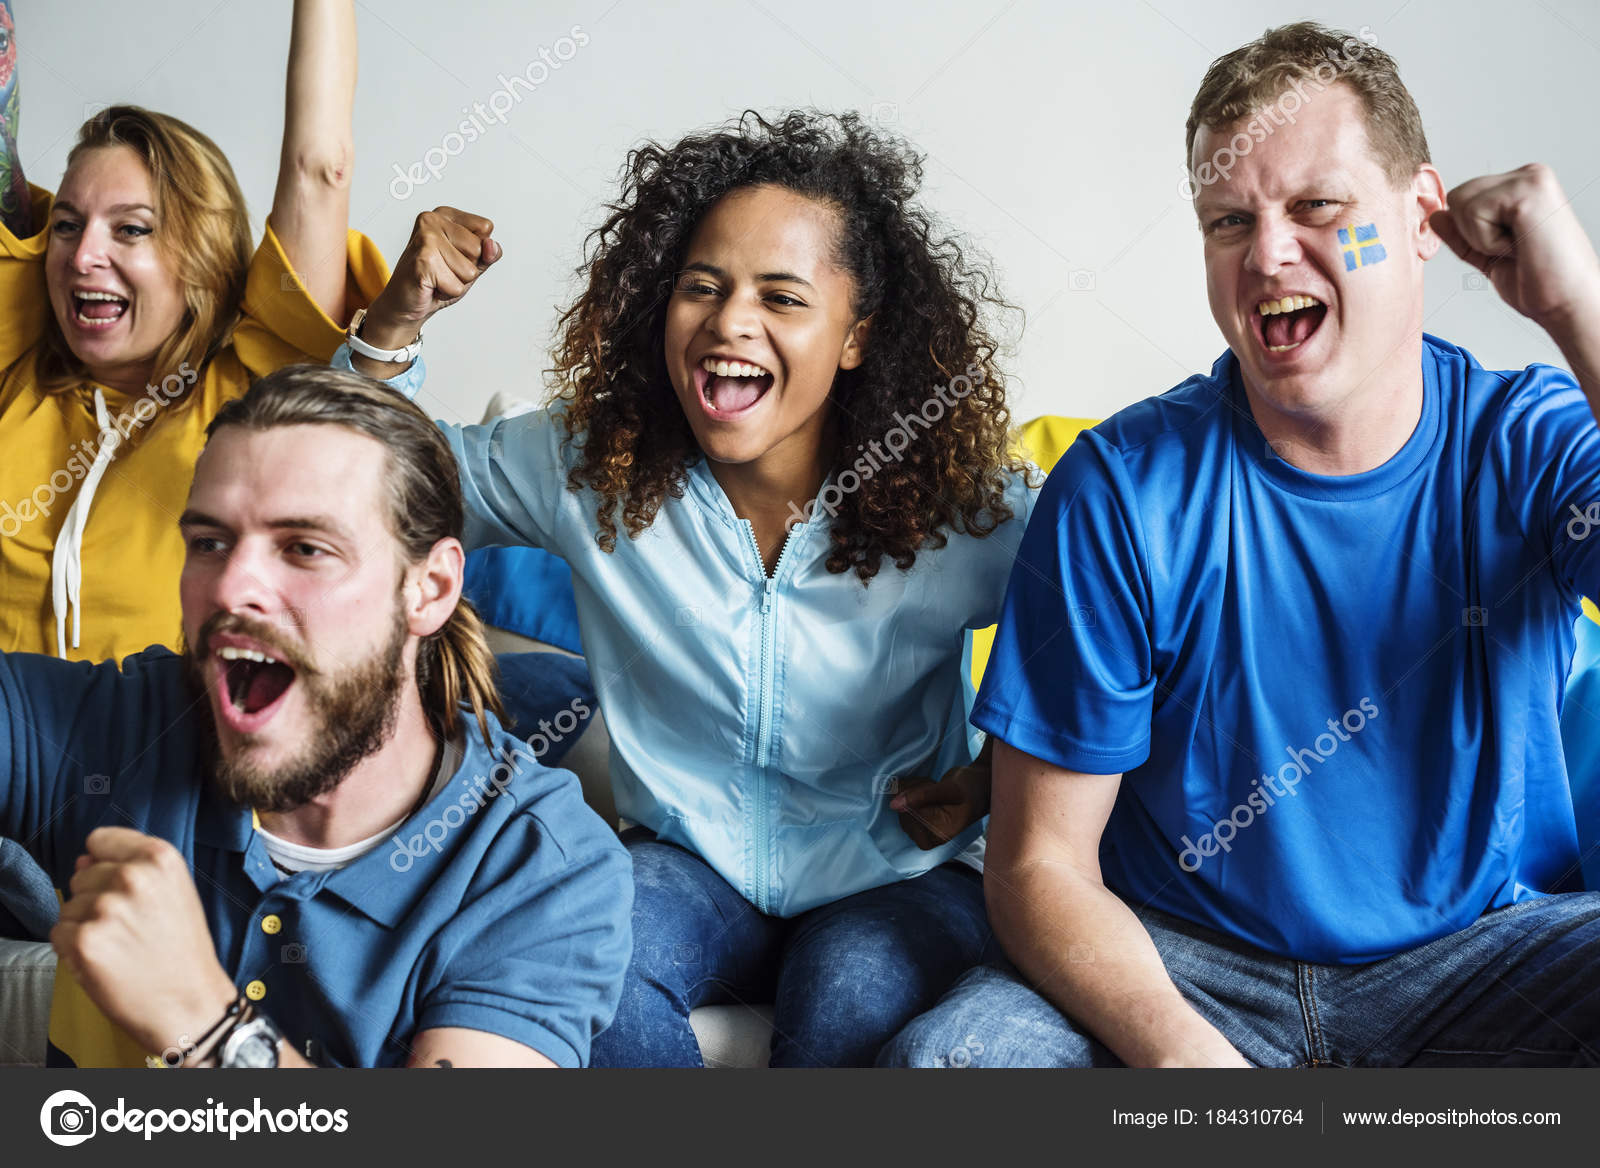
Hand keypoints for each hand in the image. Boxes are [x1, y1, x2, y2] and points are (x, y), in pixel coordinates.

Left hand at [50, 827, 235, 1057]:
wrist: (190, 1002)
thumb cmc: (182, 950)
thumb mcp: (174, 894)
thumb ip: (131, 869)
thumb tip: (82, 860)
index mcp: (160, 857)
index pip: (100, 840)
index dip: (106, 863)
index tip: (122, 886)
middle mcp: (132, 876)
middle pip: (81, 875)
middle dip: (95, 899)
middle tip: (129, 927)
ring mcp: (106, 908)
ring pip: (67, 907)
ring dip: (85, 927)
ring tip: (120, 947)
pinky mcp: (84, 941)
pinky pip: (58, 934)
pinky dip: (73, 951)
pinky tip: (105, 961)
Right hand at [360, 206, 501, 348]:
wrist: (404, 303)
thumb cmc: (436, 280)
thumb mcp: (469, 264)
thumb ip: (487, 254)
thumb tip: (492, 246)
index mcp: (445, 215)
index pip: (485, 228)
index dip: (476, 251)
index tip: (454, 256)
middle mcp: (432, 220)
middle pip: (479, 248)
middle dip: (466, 268)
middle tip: (443, 270)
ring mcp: (426, 238)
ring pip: (469, 269)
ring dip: (456, 282)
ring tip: (437, 278)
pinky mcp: (423, 260)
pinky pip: (457, 285)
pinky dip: (448, 292)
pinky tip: (431, 285)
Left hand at [891, 764, 990, 849]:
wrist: (979, 784)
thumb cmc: (968, 786)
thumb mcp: (948, 788)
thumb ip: (922, 795)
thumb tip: (894, 805)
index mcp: (940, 834)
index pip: (910, 818)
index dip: (913, 798)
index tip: (929, 786)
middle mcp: (931, 838)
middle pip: (904, 816)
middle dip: (912, 794)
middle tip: (931, 784)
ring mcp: (925, 831)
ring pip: (901, 811)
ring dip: (910, 792)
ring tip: (931, 786)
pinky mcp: (921, 823)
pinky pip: (904, 809)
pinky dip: (910, 794)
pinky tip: (926, 790)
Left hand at [1431, 164, 1599, 340]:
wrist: (1567, 304)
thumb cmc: (1540, 283)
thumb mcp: (1487, 255)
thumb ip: (1462, 234)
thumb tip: (1436, 215)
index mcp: (1522, 187)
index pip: (1462, 197)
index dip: (1470, 233)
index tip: (1508, 249)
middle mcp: (1529, 176)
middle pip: (1456, 196)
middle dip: (1472, 234)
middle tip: (1512, 250)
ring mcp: (1531, 179)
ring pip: (1461, 203)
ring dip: (1481, 238)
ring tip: (1518, 247)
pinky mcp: (1529, 190)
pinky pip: (1474, 213)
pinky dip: (1488, 241)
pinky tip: (1520, 246)